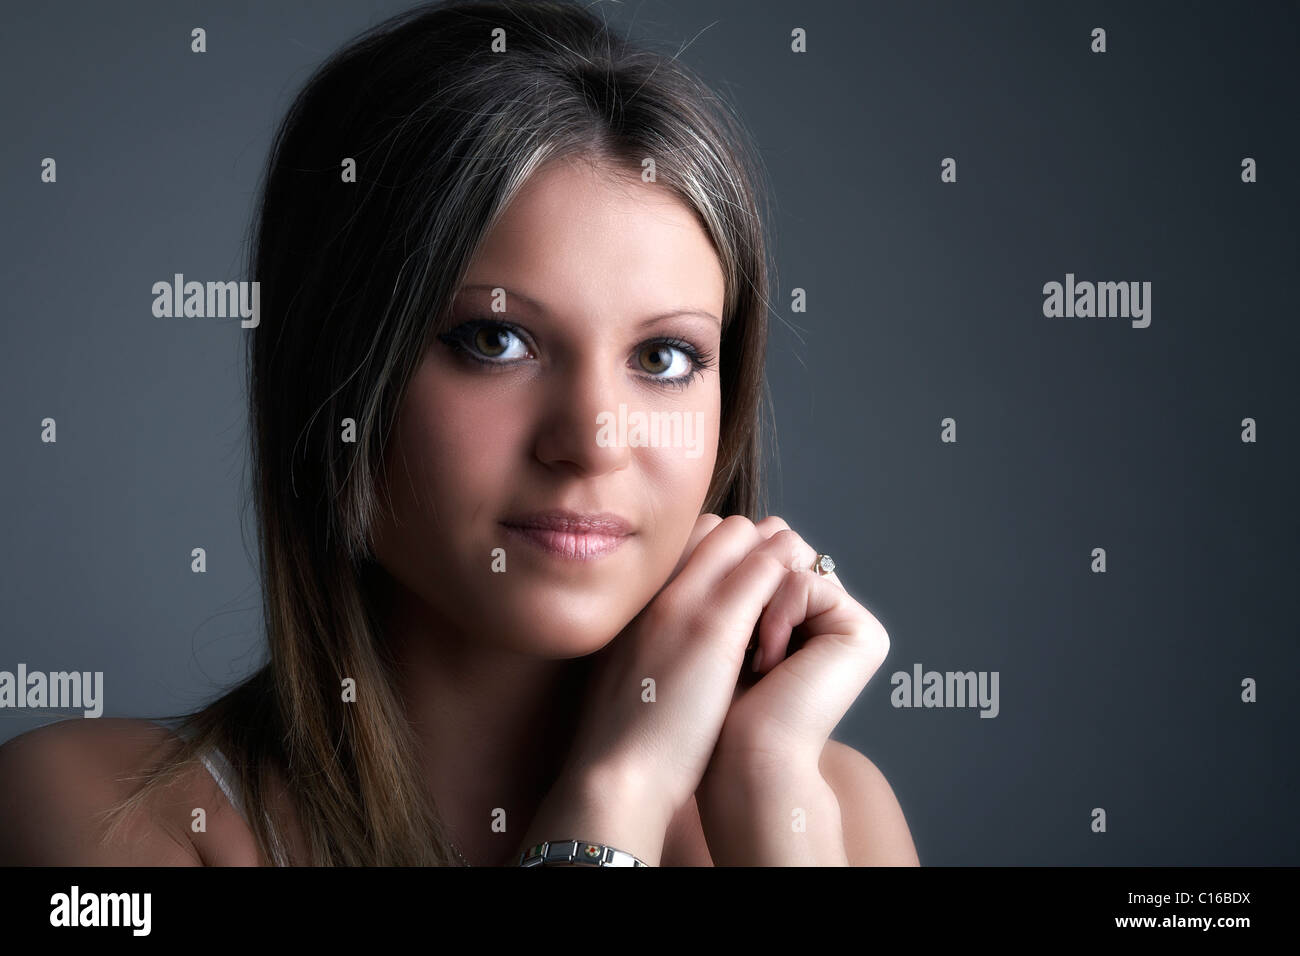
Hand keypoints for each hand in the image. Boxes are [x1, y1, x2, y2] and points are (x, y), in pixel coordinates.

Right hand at [555, 513, 827, 829]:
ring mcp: (684, 602)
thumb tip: (675, 645)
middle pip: (718, 526)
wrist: (614, 774)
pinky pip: (765, 570)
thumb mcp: (625, 673)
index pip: (689, 538)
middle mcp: (657, 588)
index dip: (725, 554)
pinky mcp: (715, 627)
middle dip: (754, 548)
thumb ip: (649, 642)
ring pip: (744, 535)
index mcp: (635, 599)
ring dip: (774, 559)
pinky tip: (795, 616)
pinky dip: (786, 581)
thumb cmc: (624, 739)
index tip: (746, 588)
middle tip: (774, 592)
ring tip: (787, 602)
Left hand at [704, 515, 889, 775]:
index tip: (702, 627)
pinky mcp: (862, 635)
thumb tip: (757, 524)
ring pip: (787, 557)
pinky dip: (779, 614)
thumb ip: (734, 571)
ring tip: (749, 657)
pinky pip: (806, 583)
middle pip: (773, 545)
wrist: (732, 762)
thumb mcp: (708, 627)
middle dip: (743, 580)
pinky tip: (770, 662)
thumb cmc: (703, 708)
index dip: (719, 568)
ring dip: (757, 600)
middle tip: (729, 642)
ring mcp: (843, 622)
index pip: (750, 544)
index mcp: (785, 610)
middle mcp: (818, 612)